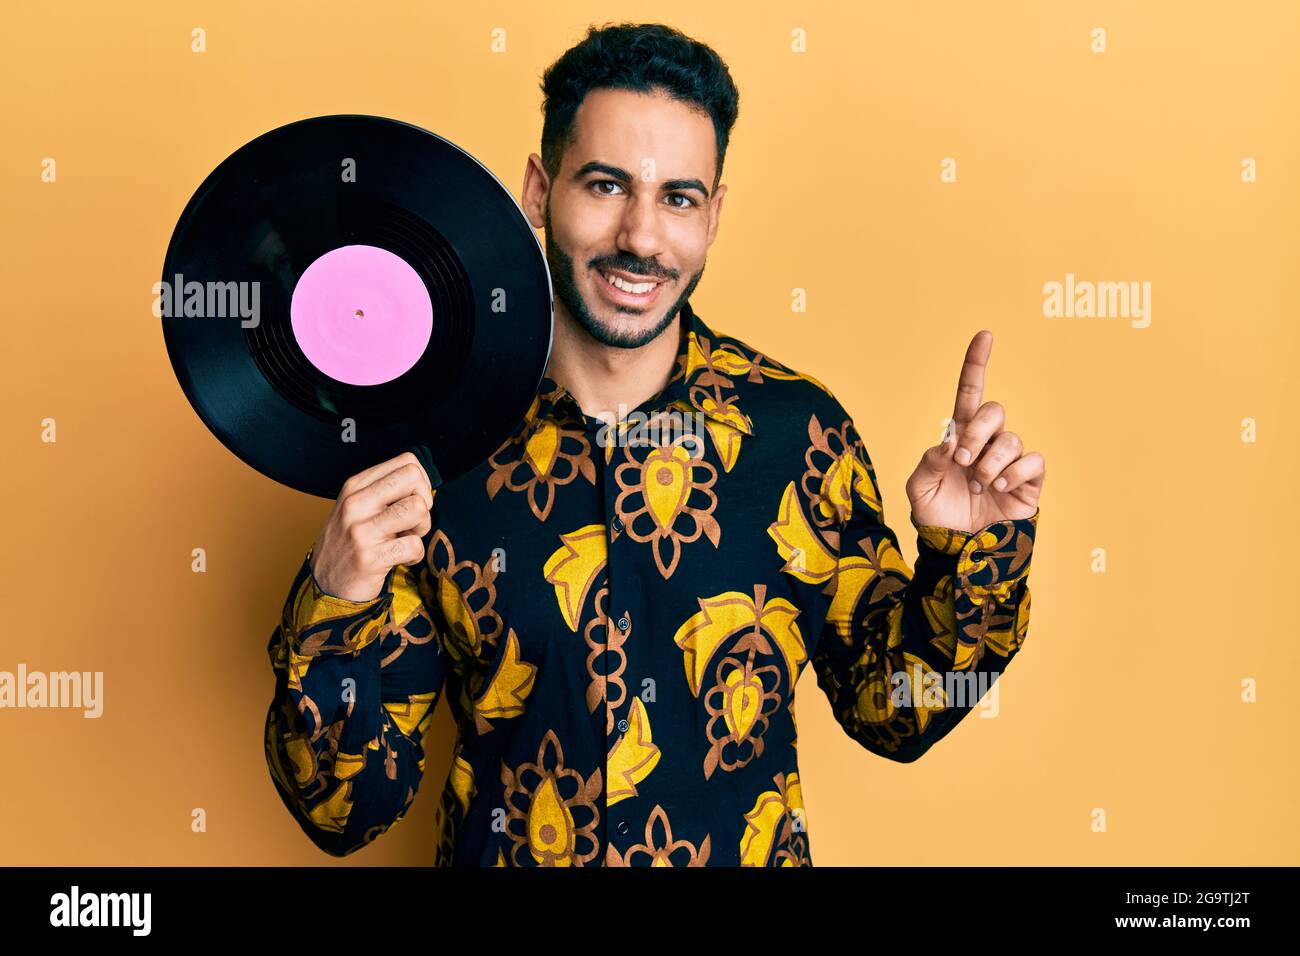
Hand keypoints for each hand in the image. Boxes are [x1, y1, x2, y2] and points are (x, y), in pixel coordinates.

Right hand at [309, 452, 434, 601]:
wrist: (326, 585)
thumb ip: (386, 490)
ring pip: (418, 508)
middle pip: (414, 477)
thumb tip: (425, 482)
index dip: (421, 482)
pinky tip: (399, 559)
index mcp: (355, 485)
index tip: (412, 500)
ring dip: (421, 528)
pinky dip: (415, 556)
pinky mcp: (369, 557)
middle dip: (424, 501)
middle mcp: (355, 503)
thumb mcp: (359, 508)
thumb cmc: (351, 543)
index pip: (407, 461)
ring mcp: (360, 530)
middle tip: (411, 521)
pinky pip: (415, 546)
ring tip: (405, 538)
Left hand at [905, 330, 1043, 532]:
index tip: (984, 335)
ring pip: (1011, 439)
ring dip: (989, 465)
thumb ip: (929, 461)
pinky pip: (1032, 460)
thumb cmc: (937, 515)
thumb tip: (951, 442)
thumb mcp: (918, 488)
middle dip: (975, 433)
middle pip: (994, 410)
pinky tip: (998, 490)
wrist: (957, 549)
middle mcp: (988, 443)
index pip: (969, 393)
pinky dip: (1012, 475)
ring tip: (976, 487)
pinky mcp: (1029, 480)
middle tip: (961, 462)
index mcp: (960, 437)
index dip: (976, 364)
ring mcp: (1010, 460)